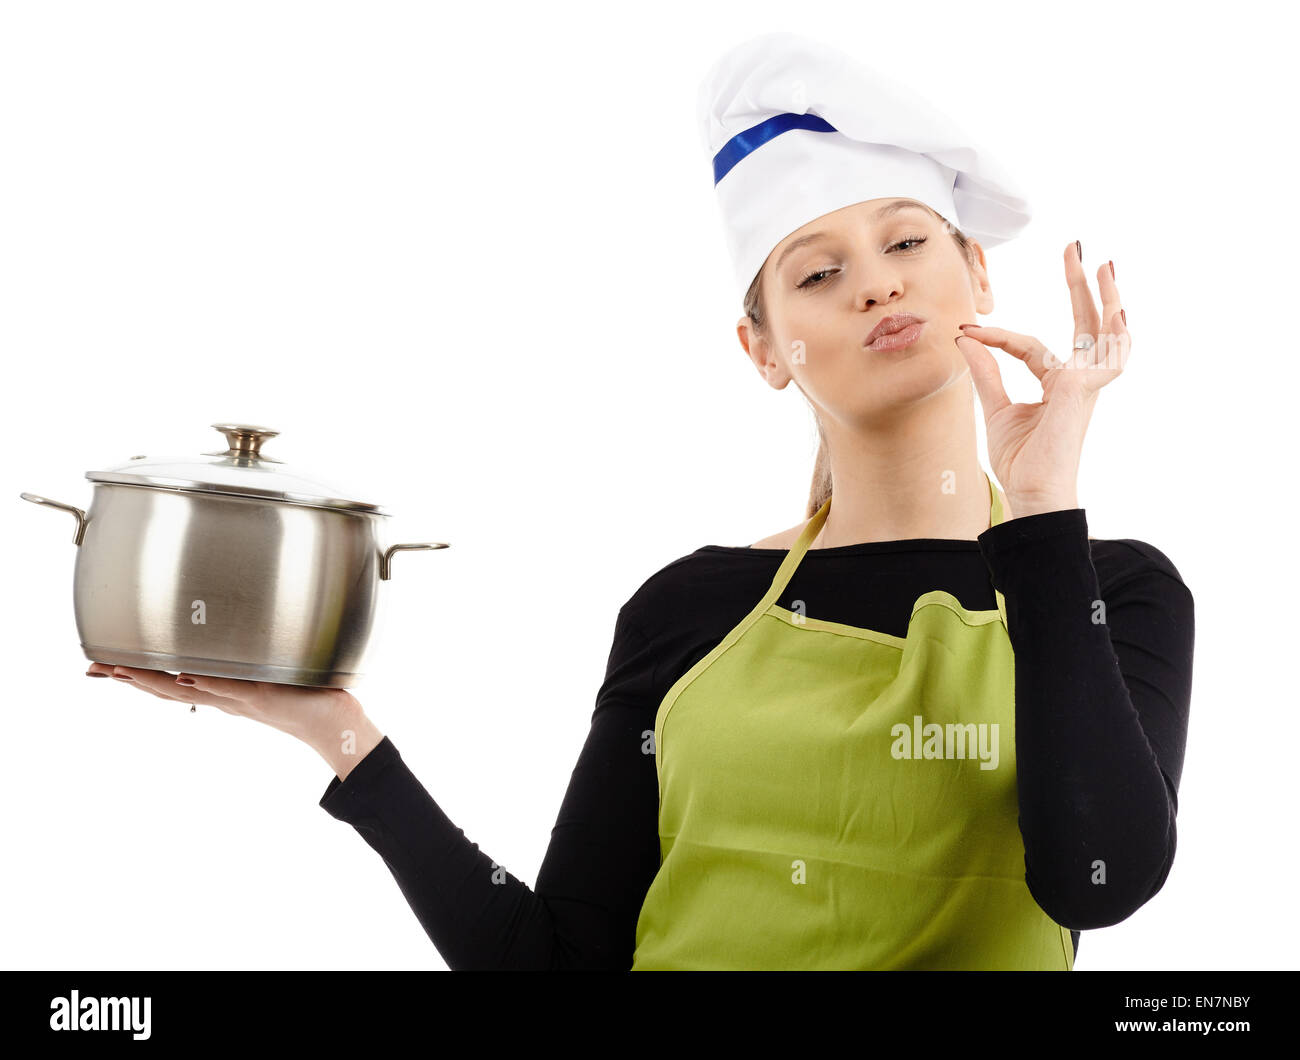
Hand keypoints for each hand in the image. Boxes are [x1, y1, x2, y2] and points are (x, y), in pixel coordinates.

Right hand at [85, 662, 381, 778]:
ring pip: (191, 690)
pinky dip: (208, 683)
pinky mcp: (265, 696)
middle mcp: (226, 699)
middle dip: (129, 678)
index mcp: (222, 693)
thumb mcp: (267, 677)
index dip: (135, 676)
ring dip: (156, 681)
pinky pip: (231, 688)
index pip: (170, 684)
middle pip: (167, 690)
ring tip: (122, 670)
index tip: (103, 665)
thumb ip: (247, 666)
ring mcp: (242, 699)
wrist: (335, 724)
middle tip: (94, 668)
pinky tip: (186, 677)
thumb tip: (232, 646)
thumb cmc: (306, 697)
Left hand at [953, 243, 1129, 516]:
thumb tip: (966, 340)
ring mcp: (1086, 386)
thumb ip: (987, 373)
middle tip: (1076, 248)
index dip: (997, 337)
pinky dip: (1109, 333)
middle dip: (1082, 286)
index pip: (1030, 346)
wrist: (1032, 492)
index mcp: (1059, 384)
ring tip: (1105, 266)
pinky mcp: (1082, 391)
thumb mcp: (997, 409)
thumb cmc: (1022, 460)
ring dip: (1108, 298)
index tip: (968, 330)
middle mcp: (1078, 381)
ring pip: (1104, 333)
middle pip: (1085, 323)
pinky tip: (1115, 309)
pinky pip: (1090, 356)